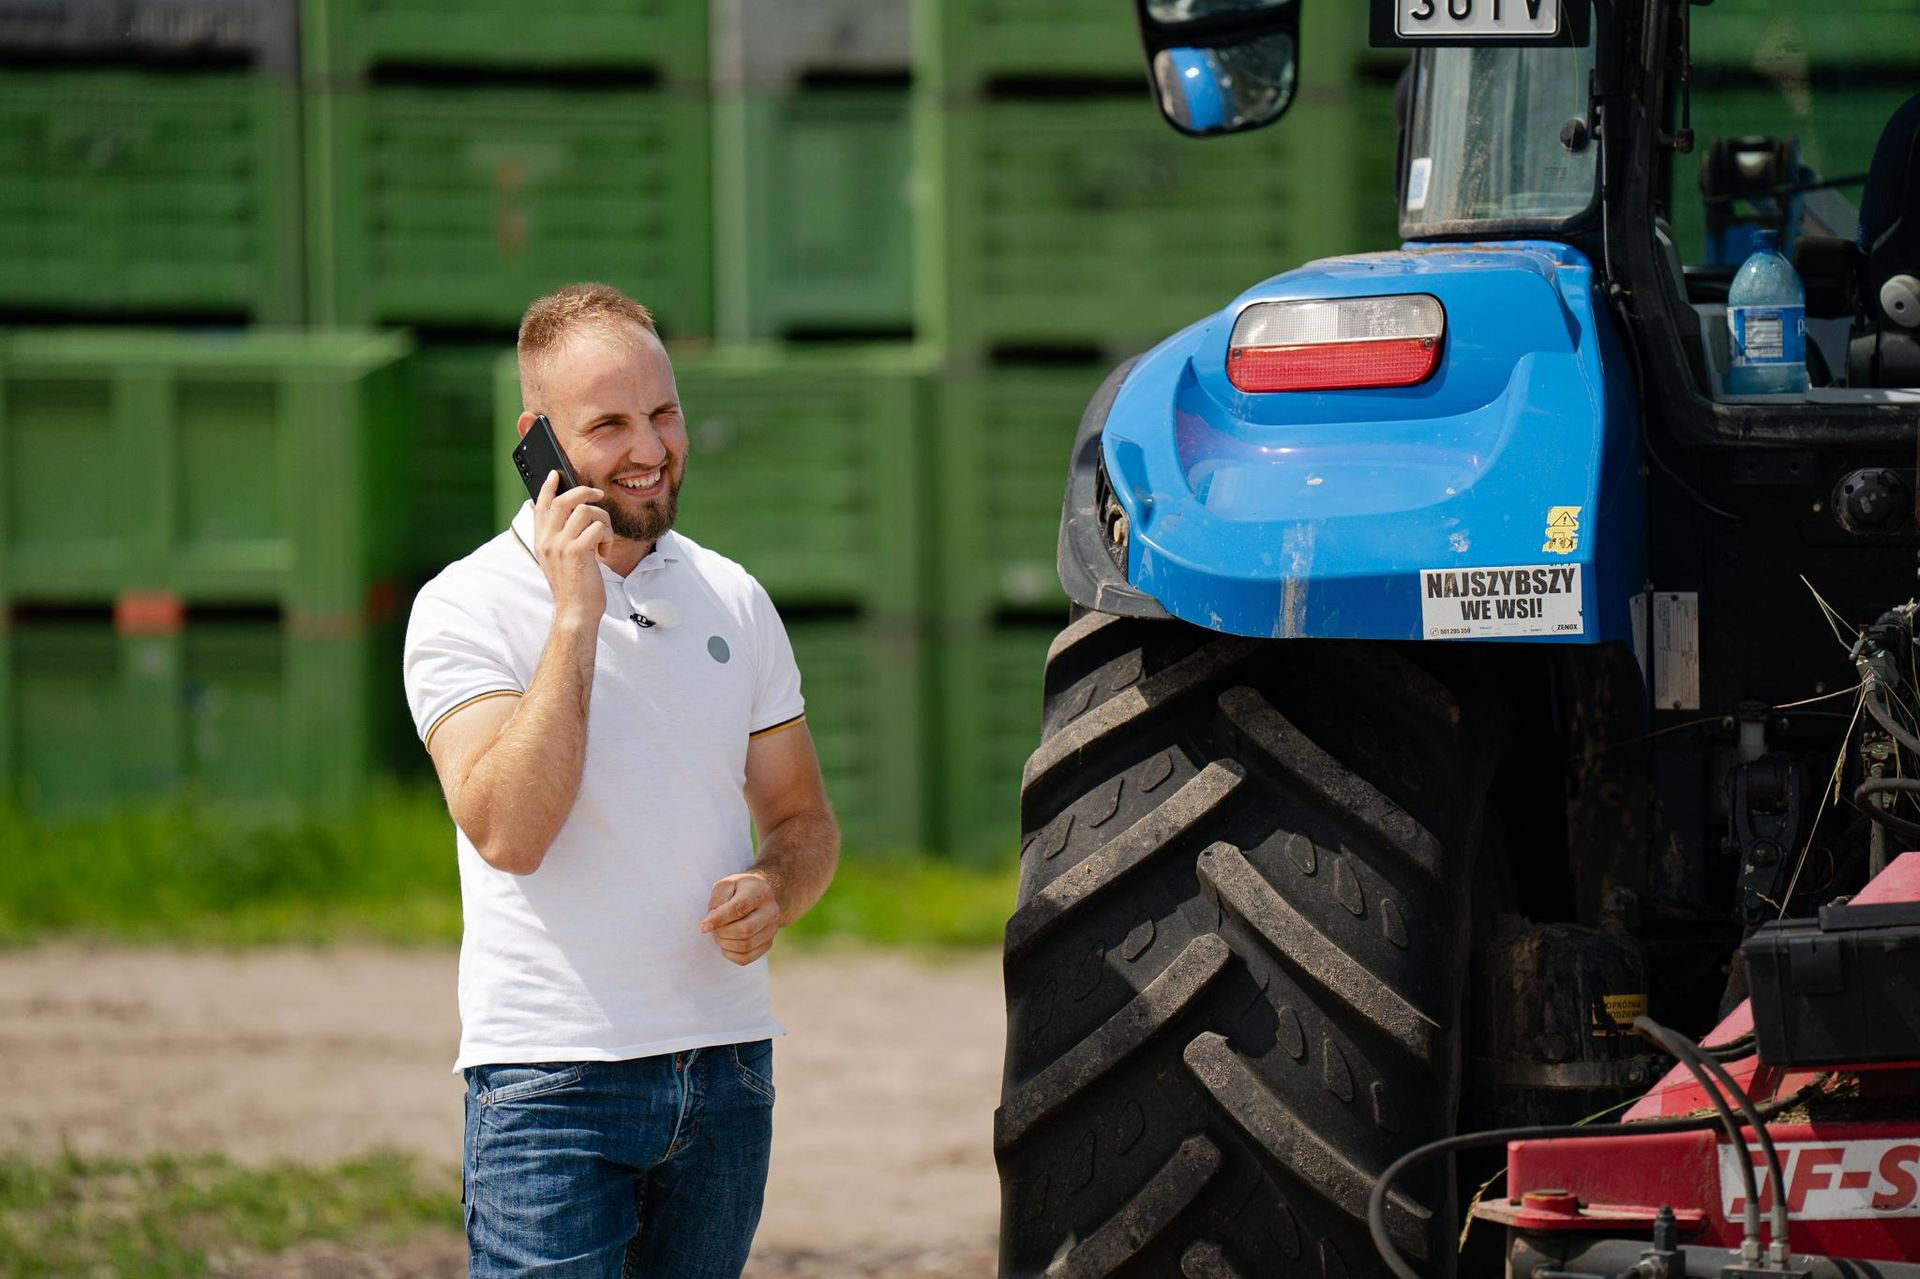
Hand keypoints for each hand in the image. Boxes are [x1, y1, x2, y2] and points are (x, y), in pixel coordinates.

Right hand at [532, 469, 609, 625]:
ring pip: (586, 511)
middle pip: (564, 500)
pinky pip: (598, 527)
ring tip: (603, 540)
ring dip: (602, 521)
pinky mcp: (578, 551)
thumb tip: (570, 517)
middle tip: (599, 495)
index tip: (555, 474)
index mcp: (541, 541)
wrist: (575, 611)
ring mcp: (561, 544)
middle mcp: (547, 540)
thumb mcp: (559, 560)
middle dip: (585, 492)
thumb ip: (559, 539)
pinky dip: (607, 537)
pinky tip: (604, 553)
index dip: (547, 488)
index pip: (540, 506)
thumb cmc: (573, 587)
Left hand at [700, 872, 781, 965]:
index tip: (703, 927)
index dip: (719, 919)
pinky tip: (726, 943)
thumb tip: (709, 925)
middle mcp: (771, 911)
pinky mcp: (768, 943)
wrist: (759, 896)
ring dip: (725, 943)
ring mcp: (772, 929)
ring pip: (745, 946)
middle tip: (714, 929)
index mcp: (760, 892)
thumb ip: (716, 901)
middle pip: (745, 930)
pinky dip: (730, 954)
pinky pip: (746, 958)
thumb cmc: (737, 890)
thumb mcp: (725, 885)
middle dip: (722, 932)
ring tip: (720, 934)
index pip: (739, 908)